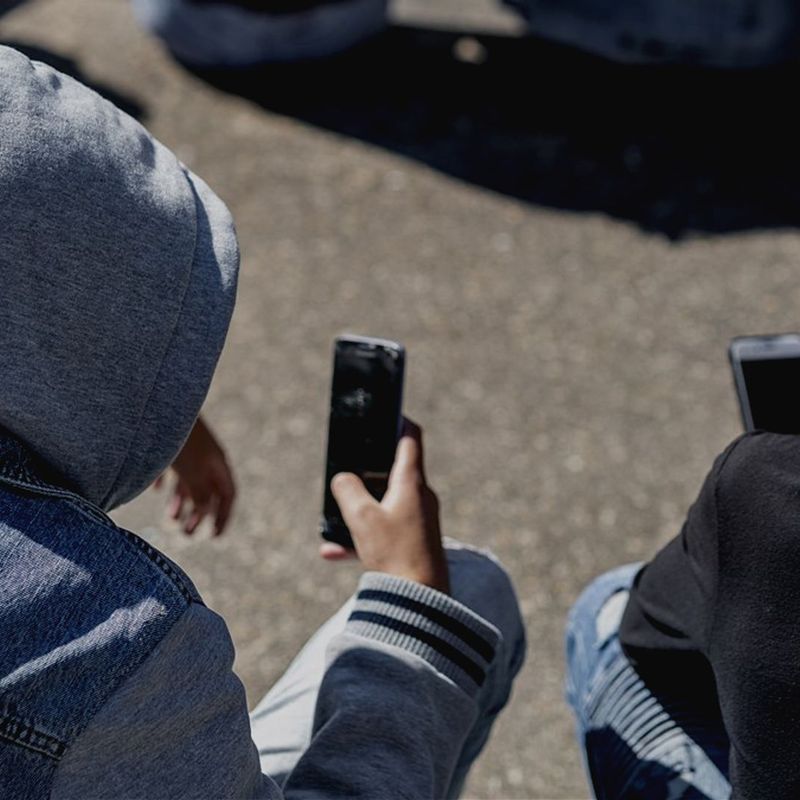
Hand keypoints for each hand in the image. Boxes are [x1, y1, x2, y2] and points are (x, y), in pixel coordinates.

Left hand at [155, 415, 235, 535]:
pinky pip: (175, 467)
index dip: (223, 517)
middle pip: (208, 491)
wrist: (164, 400)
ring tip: (169, 517)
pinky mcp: (174, 442)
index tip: (215, 536)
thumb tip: (205, 513)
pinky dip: (168, 481)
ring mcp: (191, 449)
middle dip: (199, 514)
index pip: (228, 496)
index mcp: (218, 465)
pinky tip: (156, 490)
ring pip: (191, 480)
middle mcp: (208, 458)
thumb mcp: (193, 473)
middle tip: (185, 534)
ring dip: (182, 501)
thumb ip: (201, 495)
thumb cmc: (180, 439)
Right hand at [322, 418, 449, 593]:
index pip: (410, 437)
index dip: (396, 420)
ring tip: (333, 520)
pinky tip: (333, 552)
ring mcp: (419, 520)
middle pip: (392, 470)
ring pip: (383, 504)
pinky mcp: (414, 542)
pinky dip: (360, 536)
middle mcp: (420, 497)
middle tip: (348, 465)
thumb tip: (343, 479)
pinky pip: (383, 531)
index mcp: (411, 482)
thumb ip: (347, 490)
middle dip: (366, 469)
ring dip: (358, 509)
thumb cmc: (395, 554)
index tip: (382, 412)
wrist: (420, 603)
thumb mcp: (361, 517)